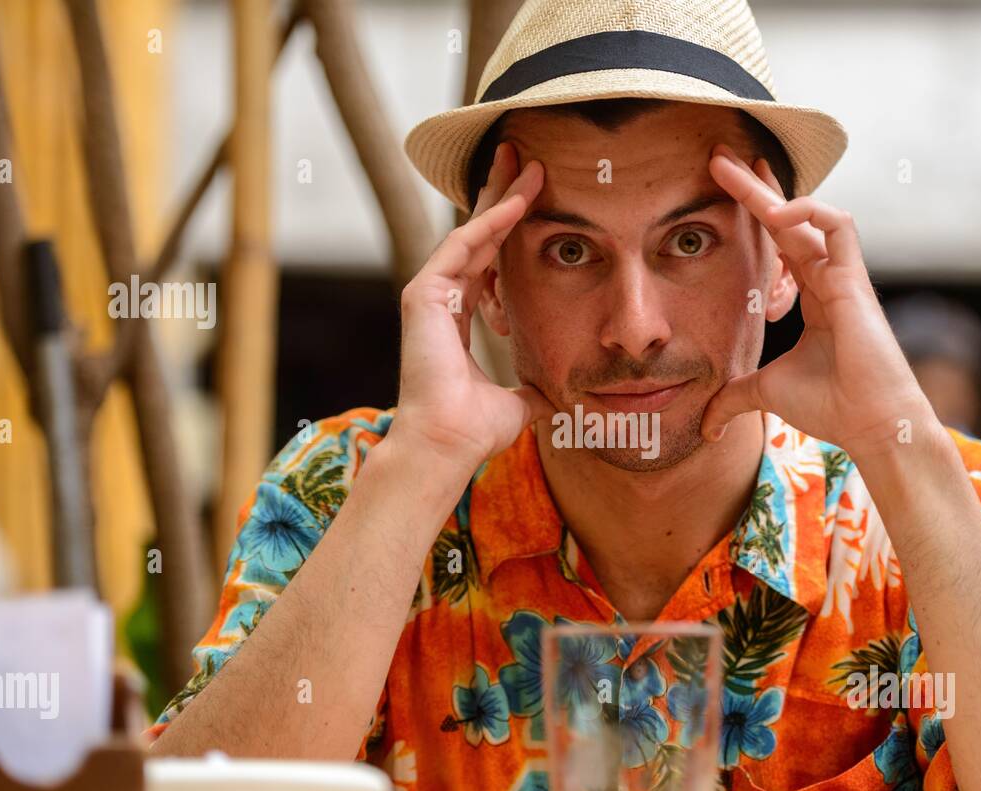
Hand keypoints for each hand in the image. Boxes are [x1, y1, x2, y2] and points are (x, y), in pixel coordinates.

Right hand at [393, 143, 554, 470]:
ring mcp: (429, 294)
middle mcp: (440, 299)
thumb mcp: (517, 402)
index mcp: (457, 317)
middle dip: (501, 195)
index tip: (537, 197)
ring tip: (527, 163)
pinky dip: (491, 224)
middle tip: (525, 157)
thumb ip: (531, 389)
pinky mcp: (424, 294)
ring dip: (500, 197)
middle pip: (477, 235)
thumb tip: (556, 395)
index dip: (511, 227)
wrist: (448, 444)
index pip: (488, 259)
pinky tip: (517, 201)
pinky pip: (463, 248)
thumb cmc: (474, 429)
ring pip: (470, 232)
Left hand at [700, 144, 936, 461]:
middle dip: (754, 187)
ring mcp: (843, 275)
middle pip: (789, 218)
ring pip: (812, 214)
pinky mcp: (854, 280)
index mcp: (812, 295)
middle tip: (718, 157)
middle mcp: (828, 278)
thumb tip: (708, 425)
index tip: (719, 188)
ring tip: (739, 173)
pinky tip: (779, 214)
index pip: (779, 240)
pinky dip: (811, 212)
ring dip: (776, 192)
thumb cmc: (831, 405)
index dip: (753, 212)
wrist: (870, 424)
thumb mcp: (767, 394)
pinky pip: (840, 224)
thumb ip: (735, 398)